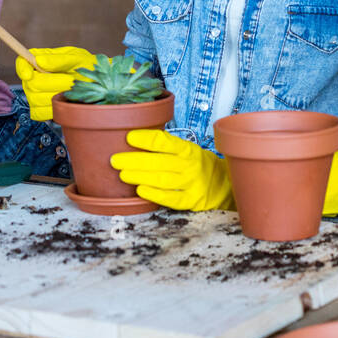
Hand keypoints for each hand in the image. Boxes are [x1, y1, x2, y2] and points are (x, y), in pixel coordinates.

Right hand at [14, 46, 97, 121]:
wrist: (98, 83)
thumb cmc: (85, 66)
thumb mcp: (77, 57)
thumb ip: (59, 59)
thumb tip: (38, 61)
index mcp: (38, 59)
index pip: (22, 62)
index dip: (22, 69)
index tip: (29, 74)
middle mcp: (33, 77)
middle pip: (31, 84)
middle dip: (53, 83)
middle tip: (71, 80)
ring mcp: (35, 94)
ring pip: (36, 100)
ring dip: (56, 96)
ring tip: (71, 91)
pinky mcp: (41, 110)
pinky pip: (40, 114)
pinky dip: (53, 109)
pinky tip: (64, 103)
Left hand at [110, 129, 232, 210]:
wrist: (221, 184)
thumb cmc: (194, 165)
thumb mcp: (185, 150)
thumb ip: (164, 146)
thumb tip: (132, 139)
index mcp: (187, 149)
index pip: (164, 141)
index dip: (145, 139)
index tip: (129, 137)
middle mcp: (190, 165)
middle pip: (159, 162)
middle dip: (134, 160)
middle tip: (115, 160)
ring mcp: (191, 183)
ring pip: (162, 180)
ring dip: (140, 176)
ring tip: (123, 174)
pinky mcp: (191, 200)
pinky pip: (170, 198)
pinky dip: (154, 194)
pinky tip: (140, 190)